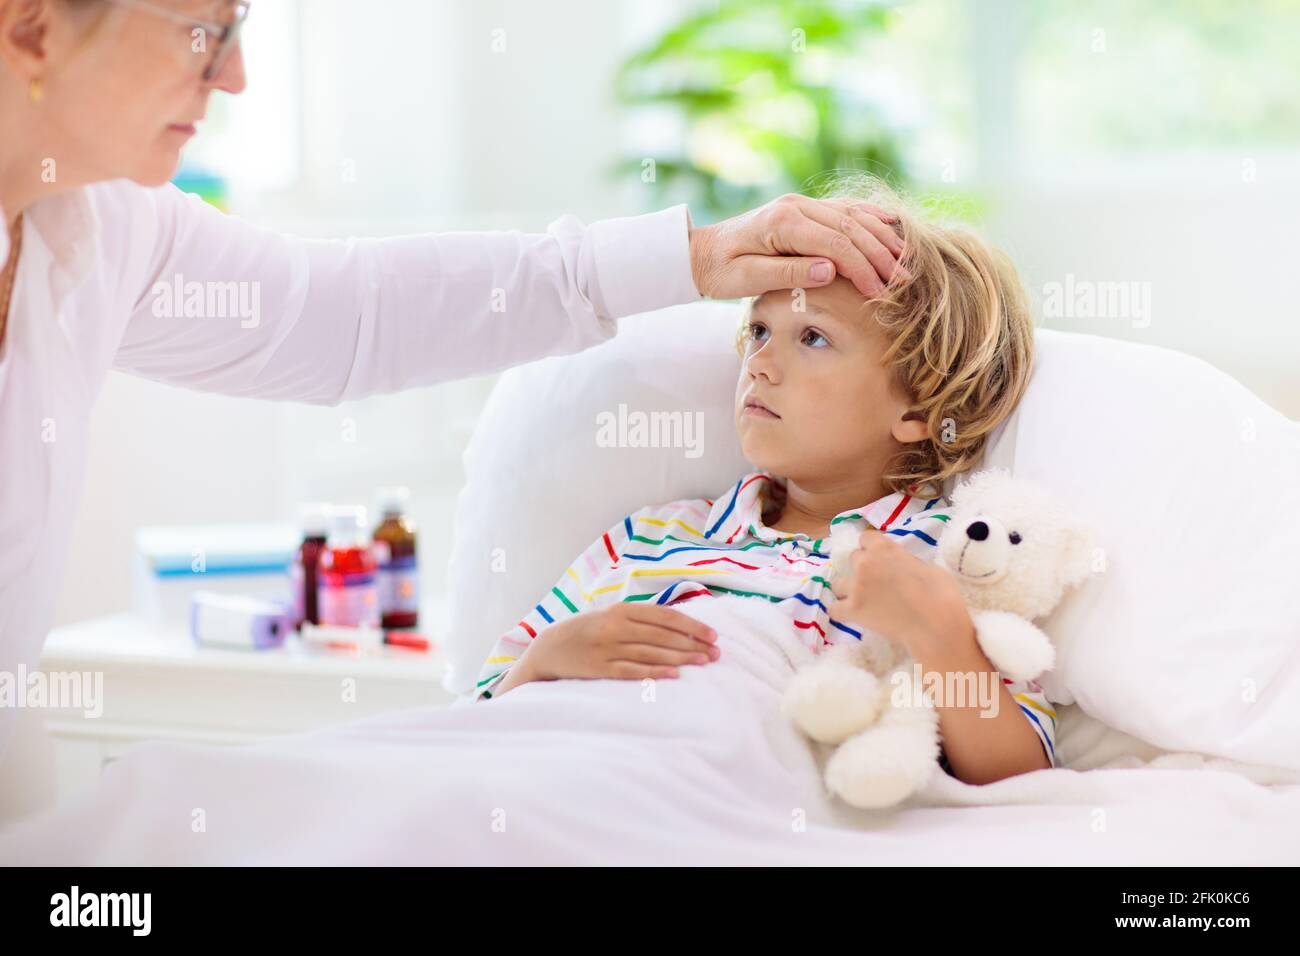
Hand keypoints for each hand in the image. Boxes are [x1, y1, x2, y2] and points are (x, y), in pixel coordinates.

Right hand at [521, 603, 720, 681]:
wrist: (547, 649)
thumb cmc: (586, 632)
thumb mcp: (609, 616)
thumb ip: (638, 618)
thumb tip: (678, 623)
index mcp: (620, 609)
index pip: (665, 616)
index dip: (692, 625)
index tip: (713, 634)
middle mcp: (615, 626)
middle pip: (663, 635)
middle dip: (693, 644)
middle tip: (716, 653)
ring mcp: (607, 649)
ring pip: (652, 652)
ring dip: (681, 657)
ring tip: (704, 662)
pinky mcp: (600, 669)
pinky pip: (633, 671)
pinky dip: (655, 672)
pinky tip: (674, 674)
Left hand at [687, 193, 904, 299]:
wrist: (700, 252)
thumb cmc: (720, 271)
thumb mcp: (747, 280)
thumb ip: (788, 274)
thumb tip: (830, 271)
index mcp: (783, 223)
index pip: (835, 243)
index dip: (862, 268)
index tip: (879, 292)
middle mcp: (795, 206)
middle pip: (850, 228)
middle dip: (879, 255)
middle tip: (902, 281)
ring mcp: (801, 204)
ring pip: (852, 216)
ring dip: (880, 237)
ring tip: (904, 261)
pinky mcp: (803, 209)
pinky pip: (844, 210)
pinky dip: (869, 218)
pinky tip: (891, 227)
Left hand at [830, 532, 974, 658]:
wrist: (936, 624)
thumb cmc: (940, 593)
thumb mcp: (926, 565)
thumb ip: (905, 560)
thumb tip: (900, 566)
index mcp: (884, 548)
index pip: (865, 538)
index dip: (871, 548)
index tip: (879, 558)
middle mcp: (865, 563)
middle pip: (853, 559)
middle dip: (862, 568)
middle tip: (876, 582)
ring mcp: (856, 587)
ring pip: (838, 583)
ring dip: (848, 589)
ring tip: (862, 600)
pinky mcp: (852, 610)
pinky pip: (834, 609)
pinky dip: (841, 612)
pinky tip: (852, 615)